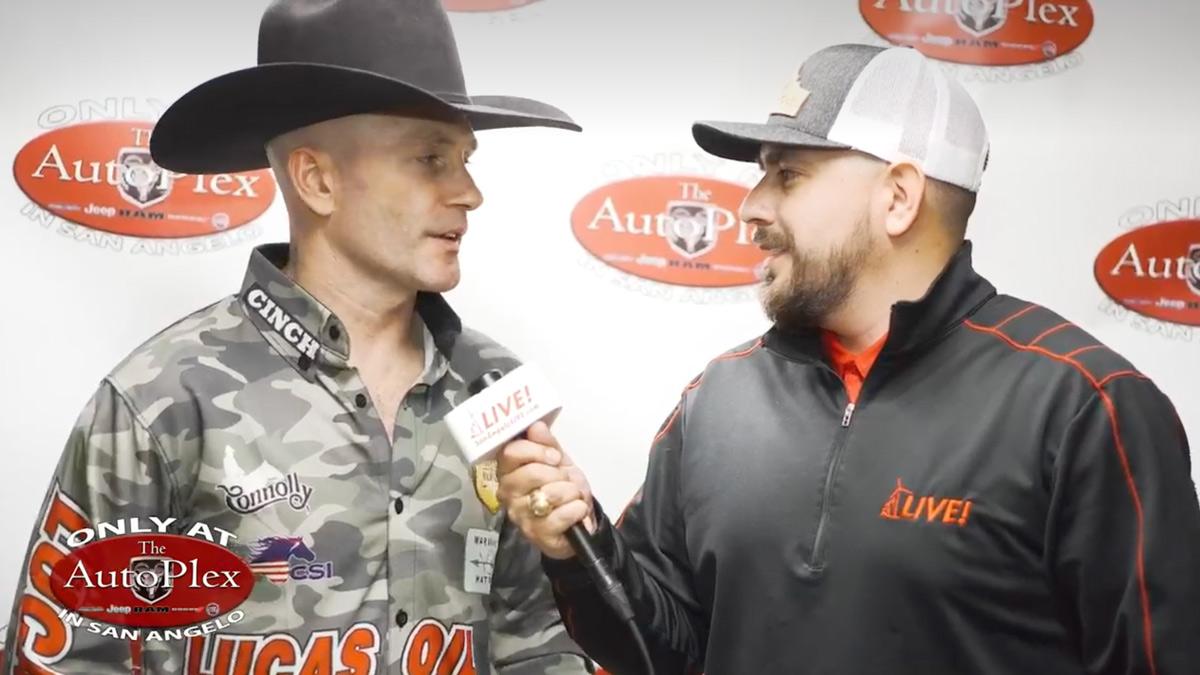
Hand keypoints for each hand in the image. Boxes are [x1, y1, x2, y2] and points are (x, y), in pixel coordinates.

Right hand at [496, 421, 595, 559]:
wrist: (579, 517)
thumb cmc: (564, 487)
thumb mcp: (558, 461)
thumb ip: (546, 443)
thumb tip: (536, 426)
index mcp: (509, 472)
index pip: (510, 453)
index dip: (536, 450)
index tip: (554, 456)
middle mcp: (508, 495)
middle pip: (530, 473)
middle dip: (557, 473)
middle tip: (564, 479)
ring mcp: (521, 516)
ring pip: (549, 494)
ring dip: (570, 491)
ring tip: (572, 496)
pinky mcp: (538, 535)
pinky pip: (560, 516)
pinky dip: (576, 509)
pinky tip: (577, 510)